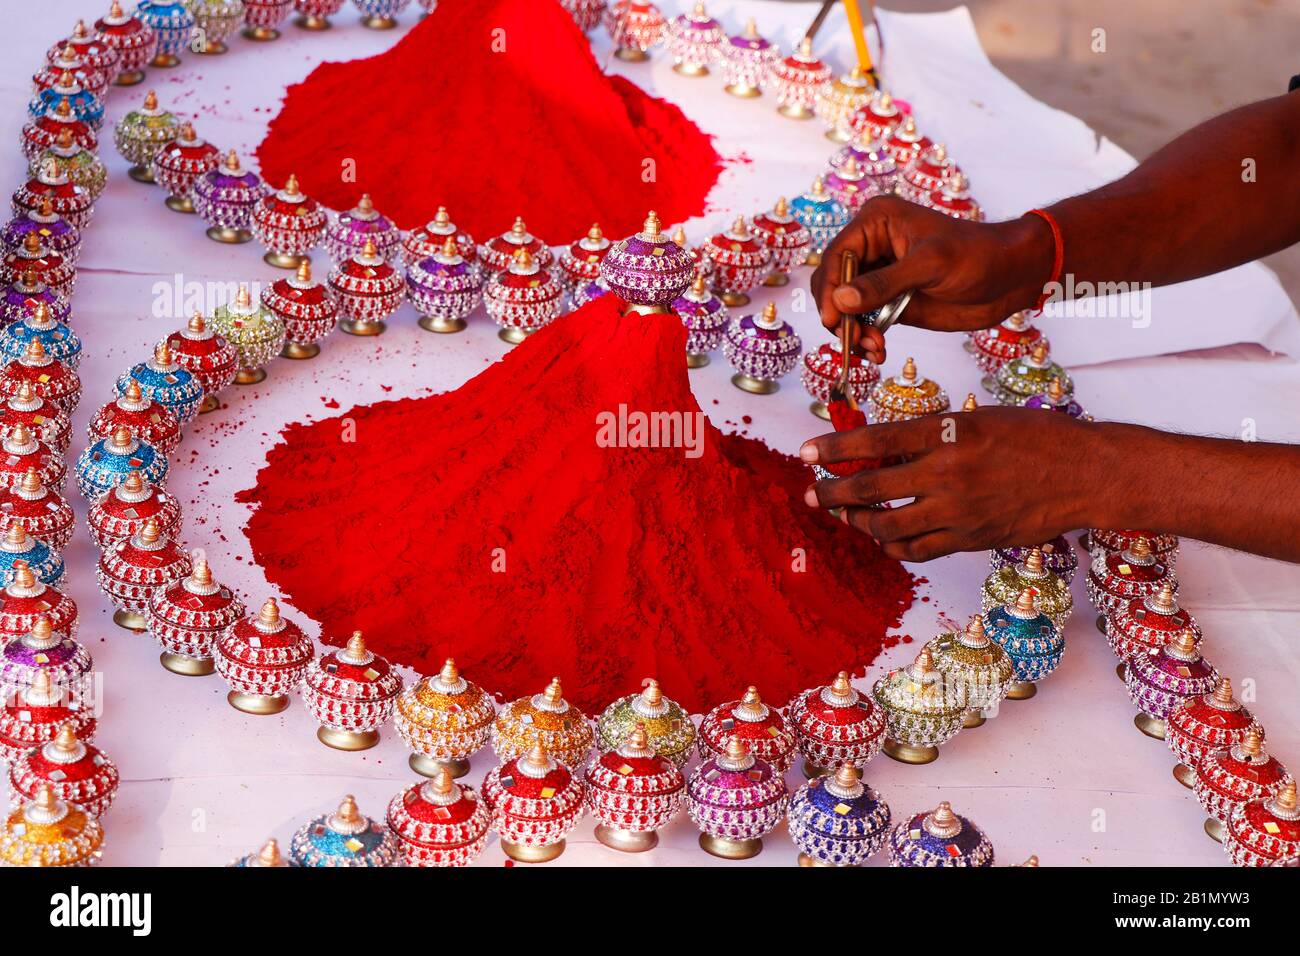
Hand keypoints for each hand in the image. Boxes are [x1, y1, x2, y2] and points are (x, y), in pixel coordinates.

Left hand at [799, 406, 1111, 561]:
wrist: (1086, 473)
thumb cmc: (1038, 437)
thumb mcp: (981, 418)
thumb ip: (935, 434)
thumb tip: (886, 449)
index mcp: (950, 431)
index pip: (875, 441)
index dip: (835, 448)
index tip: (807, 452)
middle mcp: (948, 472)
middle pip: (870, 488)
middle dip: (832, 493)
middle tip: (811, 493)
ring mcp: (958, 510)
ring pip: (888, 526)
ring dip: (858, 522)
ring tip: (845, 516)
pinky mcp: (970, 539)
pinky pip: (918, 550)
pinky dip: (894, 546)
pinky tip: (884, 538)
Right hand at [809, 197, 1054, 364]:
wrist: (1010, 278)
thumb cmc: (978, 255)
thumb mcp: (930, 265)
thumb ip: (884, 283)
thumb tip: (841, 300)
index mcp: (876, 223)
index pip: (837, 255)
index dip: (829, 288)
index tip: (833, 318)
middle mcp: (872, 247)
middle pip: (833, 283)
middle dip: (840, 314)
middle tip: (854, 340)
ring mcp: (880, 276)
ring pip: (845, 307)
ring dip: (852, 332)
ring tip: (873, 348)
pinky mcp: (890, 301)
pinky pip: (864, 322)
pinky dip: (866, 340)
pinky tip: (879, 352)